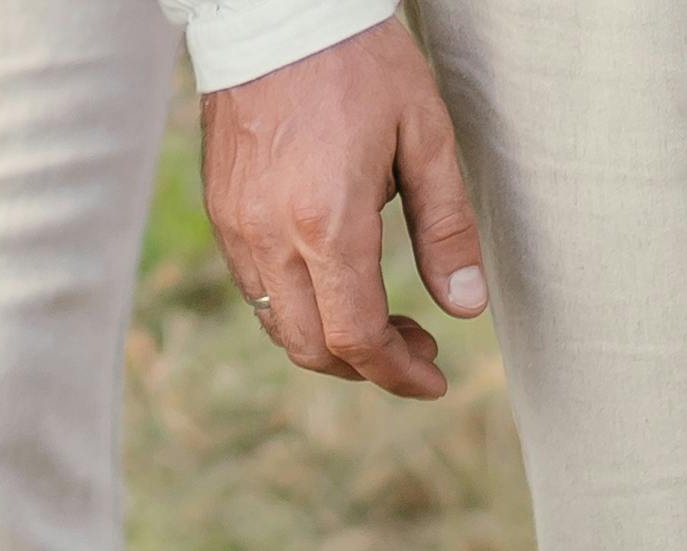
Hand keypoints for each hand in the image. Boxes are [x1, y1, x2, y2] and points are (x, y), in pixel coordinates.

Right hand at [200, 22, 487, 401]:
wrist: (276, 8)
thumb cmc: (359, 61)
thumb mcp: (424, 136)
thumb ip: (446, 228)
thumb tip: (465, 306)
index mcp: (327, 222)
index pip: (358, 338)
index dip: (398, 374)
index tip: (432, 377)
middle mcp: (271, 235)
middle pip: (314, 347)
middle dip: (369, 365)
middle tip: (415, 344)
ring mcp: (237, 225)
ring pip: (279, 325)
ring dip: (331, 340)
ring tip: (379, 317)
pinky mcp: (221, 209)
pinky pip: (255, 288)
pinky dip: (297, 307)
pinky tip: (334, 281)